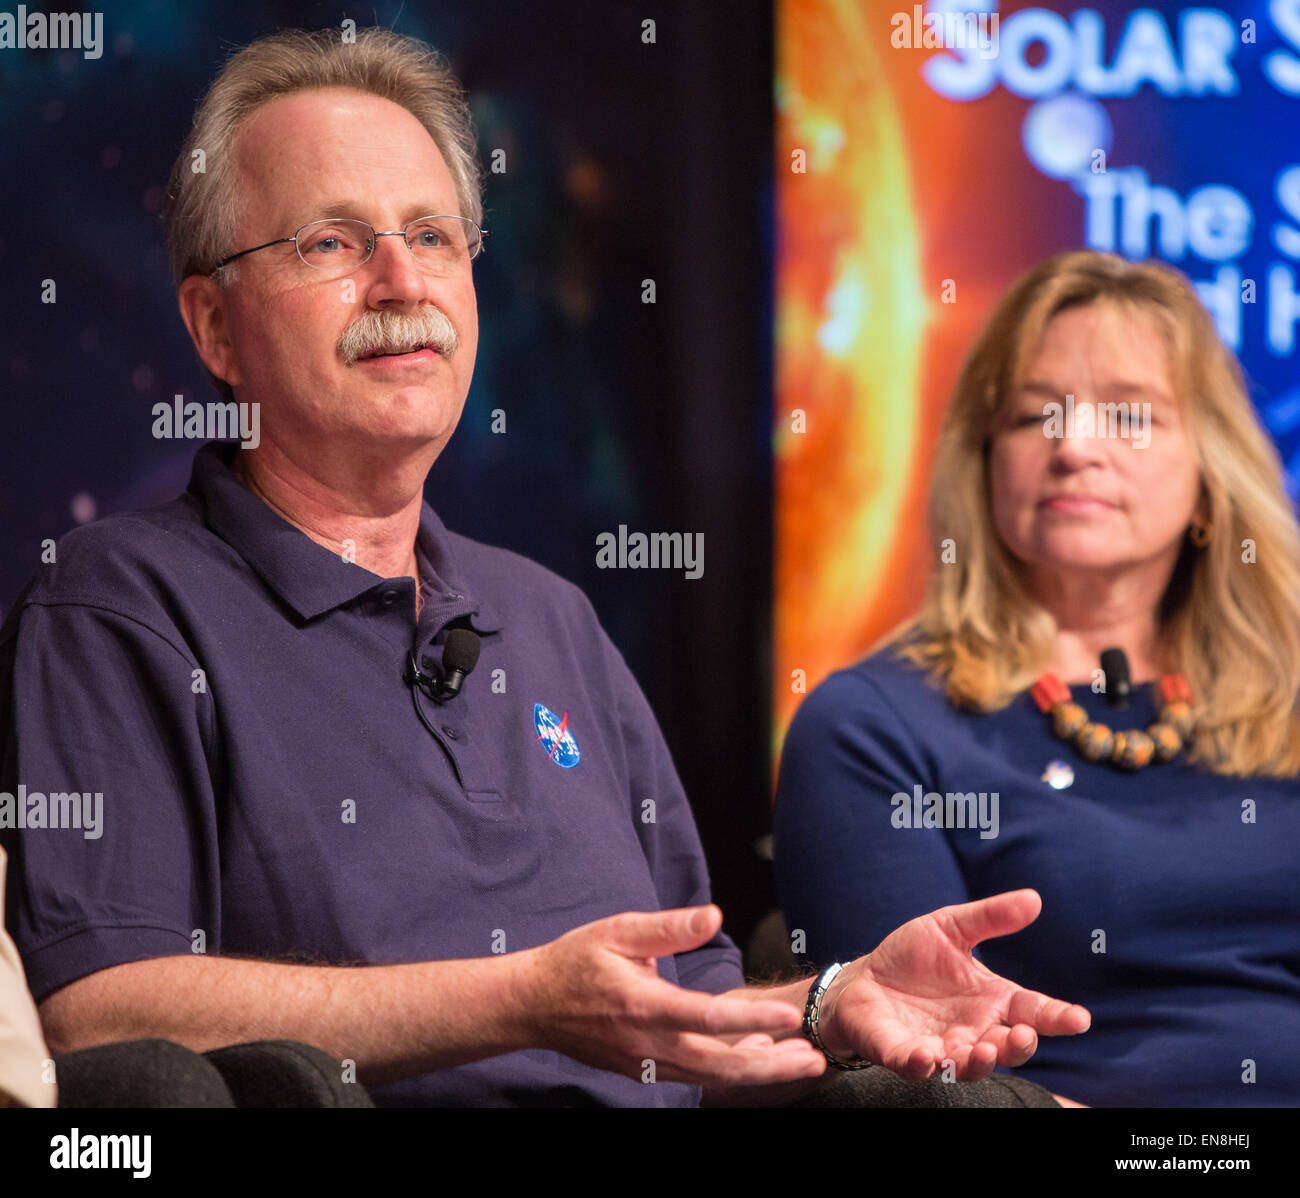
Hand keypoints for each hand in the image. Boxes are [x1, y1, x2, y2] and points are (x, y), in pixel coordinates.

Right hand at [517, 904, 827, 1086]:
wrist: (533, 1004)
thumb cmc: (575, 961)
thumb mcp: (617, 930)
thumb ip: (667, 926)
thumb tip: (713, 914)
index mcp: (643, 1004)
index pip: (707, 1015)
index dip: (751, 1016)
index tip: (789, 1015)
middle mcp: (648, 1042)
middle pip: (719, 1063)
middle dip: (772, 1066)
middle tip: (815, 1057)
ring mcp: (646, 1062)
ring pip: (711, 1076)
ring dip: (759, 1072)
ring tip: (802, 1062)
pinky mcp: (645, 1069)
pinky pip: (695, 1075)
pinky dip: (731, 1070)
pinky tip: (758, 1055)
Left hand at [819, 888, 1089, 1081]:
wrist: (864, 977)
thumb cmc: (913, 957)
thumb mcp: (950, 926)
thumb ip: (989, 917)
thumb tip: (1033, 898)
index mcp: (991, 1000)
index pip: (1032, 1010)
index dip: (1057, 1017)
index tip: (1079, 1019)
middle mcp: (973, 1029)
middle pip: (1007, 1047)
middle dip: (1020, 1046)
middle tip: (1025, 1034)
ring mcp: (941, 1046)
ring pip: (969, 1066)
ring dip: (979, 1063)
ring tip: (984, 1051)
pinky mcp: (904, 1054)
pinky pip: (917, 1066)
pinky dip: (923, 1064)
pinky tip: (927, 1055)